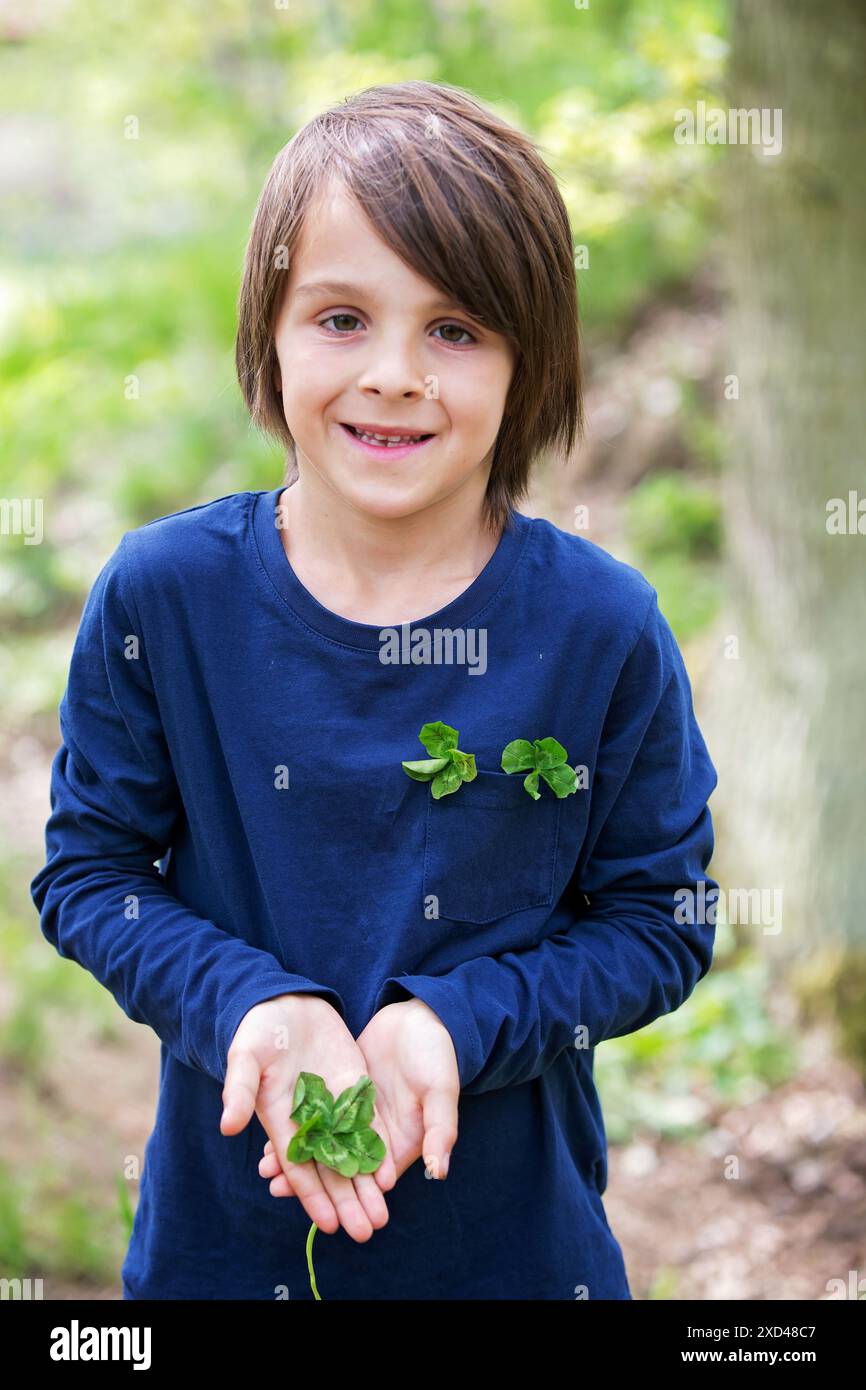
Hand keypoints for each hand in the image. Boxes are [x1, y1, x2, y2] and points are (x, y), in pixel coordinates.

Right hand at [220, 992, 396, 1241]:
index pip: (299, 1167)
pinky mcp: (353, 1086)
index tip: (330, 1225)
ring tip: (382, 1215)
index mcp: (280, 1121)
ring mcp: (333, 1105)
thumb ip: (239, 1091)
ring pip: (352, 1152)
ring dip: (365, 1184)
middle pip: (330, 1169)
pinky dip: (377, 1148)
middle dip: (348, 1200)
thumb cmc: (258, 1030)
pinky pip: (367, 1122)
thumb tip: (228, 1127)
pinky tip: (390, 1172)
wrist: (285, 1000)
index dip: (314, 1196)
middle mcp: (309, 1120)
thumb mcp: (245, 1057)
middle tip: (367, 1231)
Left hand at [259, 997, 458, 1195]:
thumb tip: (439, 1172)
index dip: (347, 1196)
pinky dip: (299, 1126)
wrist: (421, 1017)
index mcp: (401, 1141)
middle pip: (340, 1165)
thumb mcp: (440, 1091)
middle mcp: (375, 1133)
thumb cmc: (438, 1054)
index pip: (369, 1178)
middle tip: (275, 1191)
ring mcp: (356, 1113)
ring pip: (323, 1141)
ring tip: (265, 1169)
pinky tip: (271, 1134)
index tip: (324, 1217)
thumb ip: (440, 1130)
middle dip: (311, 1183)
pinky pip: (317, 1115)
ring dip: (298, 1155)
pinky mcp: (342, 1091)